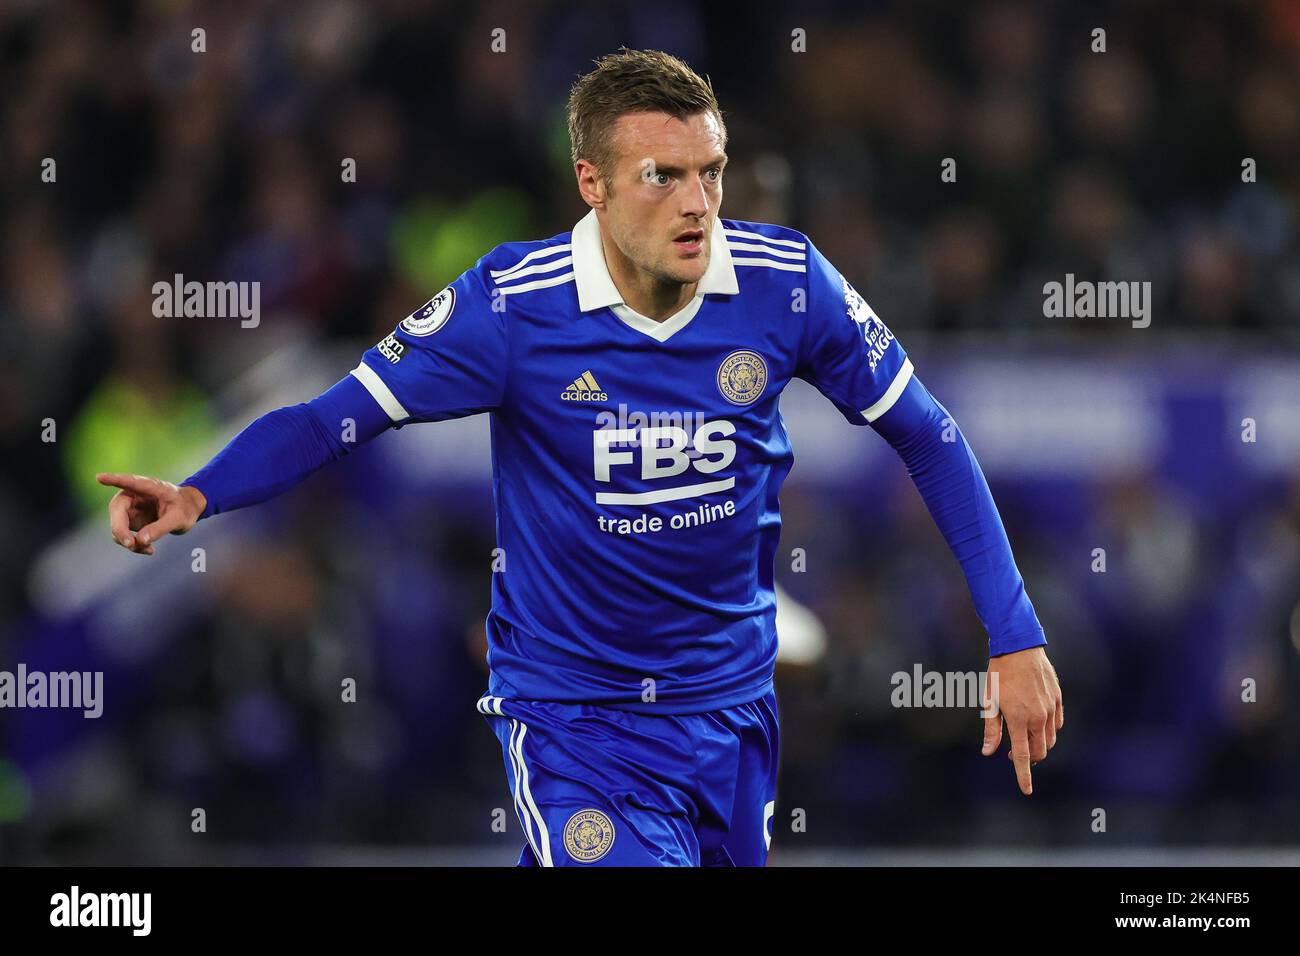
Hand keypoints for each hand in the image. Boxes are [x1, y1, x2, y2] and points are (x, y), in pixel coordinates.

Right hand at [96, 473, 206, 555]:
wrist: (187, 511)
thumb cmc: (184, 509)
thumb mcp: (179, 519)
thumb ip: (160, 528)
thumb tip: (139, 540)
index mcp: (149, 487)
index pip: (129, 482)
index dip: (113, 480)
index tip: (99, 477)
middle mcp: (133, 495)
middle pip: (117, 510)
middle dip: (120, 529)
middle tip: (131, 544)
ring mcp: (129, 509)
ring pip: (117, 526)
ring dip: (129, 541)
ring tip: (149, 550)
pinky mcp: (128, 521)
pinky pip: (123, 536)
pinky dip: (134, 545)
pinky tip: (149, 550)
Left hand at [981, 645, 1062, 795]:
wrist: (1019, 647)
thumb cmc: (999, 673)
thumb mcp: (989, 701)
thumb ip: (991, 729)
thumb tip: (988, 752)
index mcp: (1018, 720)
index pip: (1022, 756)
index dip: (1023, 775)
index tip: (1026, 790)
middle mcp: (1038, 717)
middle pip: (1039, 752)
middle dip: (1028, 759)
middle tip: (1013, 754)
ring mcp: (1050, 709)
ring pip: (1050, 740)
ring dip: (1038, 745)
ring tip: (1024, 738)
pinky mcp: (1057, 700)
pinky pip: (1056, 724)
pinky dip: (1047, 730)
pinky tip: (1037, 724)